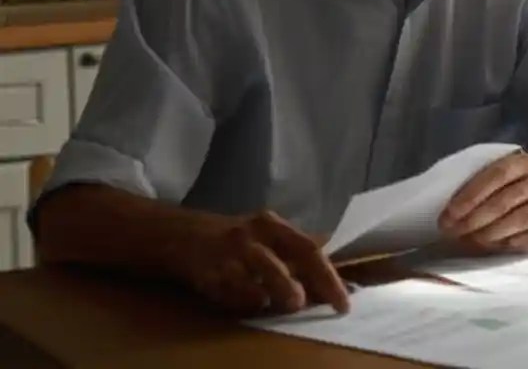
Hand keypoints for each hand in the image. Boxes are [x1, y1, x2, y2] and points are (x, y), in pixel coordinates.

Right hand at [174, 211, 348, 315]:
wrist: (182, 235)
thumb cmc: (236, 240)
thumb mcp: (267, 235)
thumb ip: (296, 253)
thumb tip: (337, 277)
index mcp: (273, 225)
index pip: (309, 247)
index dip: (329, 275)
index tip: (343, 301)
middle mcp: (252, 236)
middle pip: (285, 258)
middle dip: (306, 283)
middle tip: (318, 304)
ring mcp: (229, 254)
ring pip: (259, 273)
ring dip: (279, 289)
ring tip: (292, 302)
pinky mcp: (207, 273)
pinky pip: (232, 291)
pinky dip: (246, 300)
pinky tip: (255, 304)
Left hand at [439, 152, 527, 252]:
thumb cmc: (522, 182)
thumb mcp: (509, 168)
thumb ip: (485, 178)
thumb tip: (451, 206)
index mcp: (524, 162)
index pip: (495, 176)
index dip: (470, 195)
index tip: (449, 213)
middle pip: (504, 202)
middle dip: (473, 219)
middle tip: (451, 231)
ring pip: (516, 222)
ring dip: (487, 234)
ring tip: (466, 240)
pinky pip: (526, 239)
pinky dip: (504, 244)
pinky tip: (487, 246)